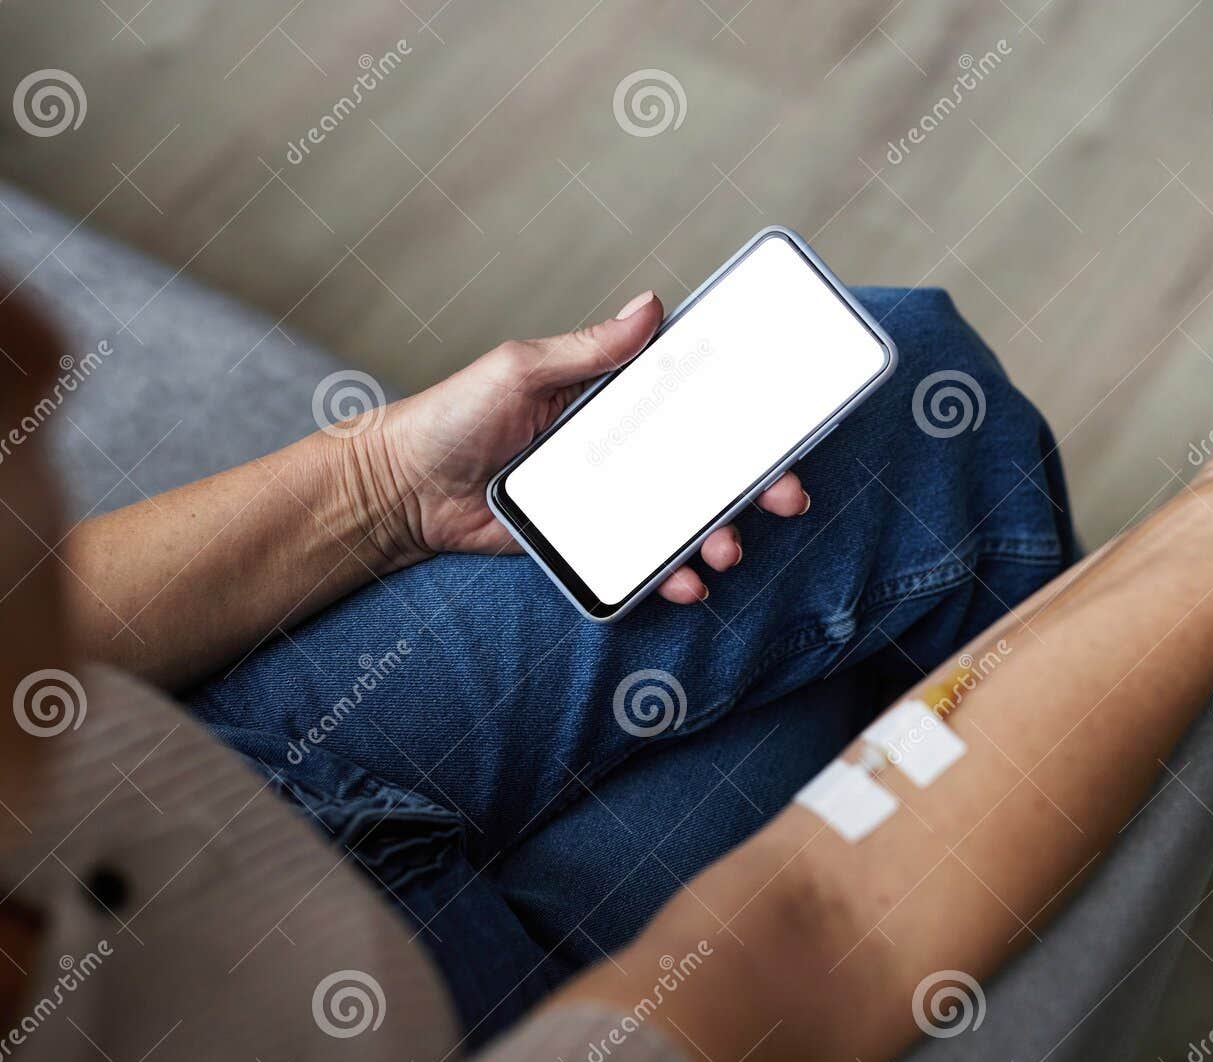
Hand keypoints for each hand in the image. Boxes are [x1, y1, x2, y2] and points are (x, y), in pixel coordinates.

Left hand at [347, 291, 810, 602]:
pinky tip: (686, 583)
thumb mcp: (519, 371)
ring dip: (720, 534)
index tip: (786, 422)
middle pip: (708, 464)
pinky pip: (643, 560)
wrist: (402, 493)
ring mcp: (612, 497)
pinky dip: (671, 575)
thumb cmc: (453, 416)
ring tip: (726, 550)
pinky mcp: (592, 542)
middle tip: (787, 496)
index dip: (745, 409)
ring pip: (685, 517)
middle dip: (756, 483)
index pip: (693, 397)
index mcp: (613, 396)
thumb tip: (650, 304)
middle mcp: (624, 446)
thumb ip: (586, 349)